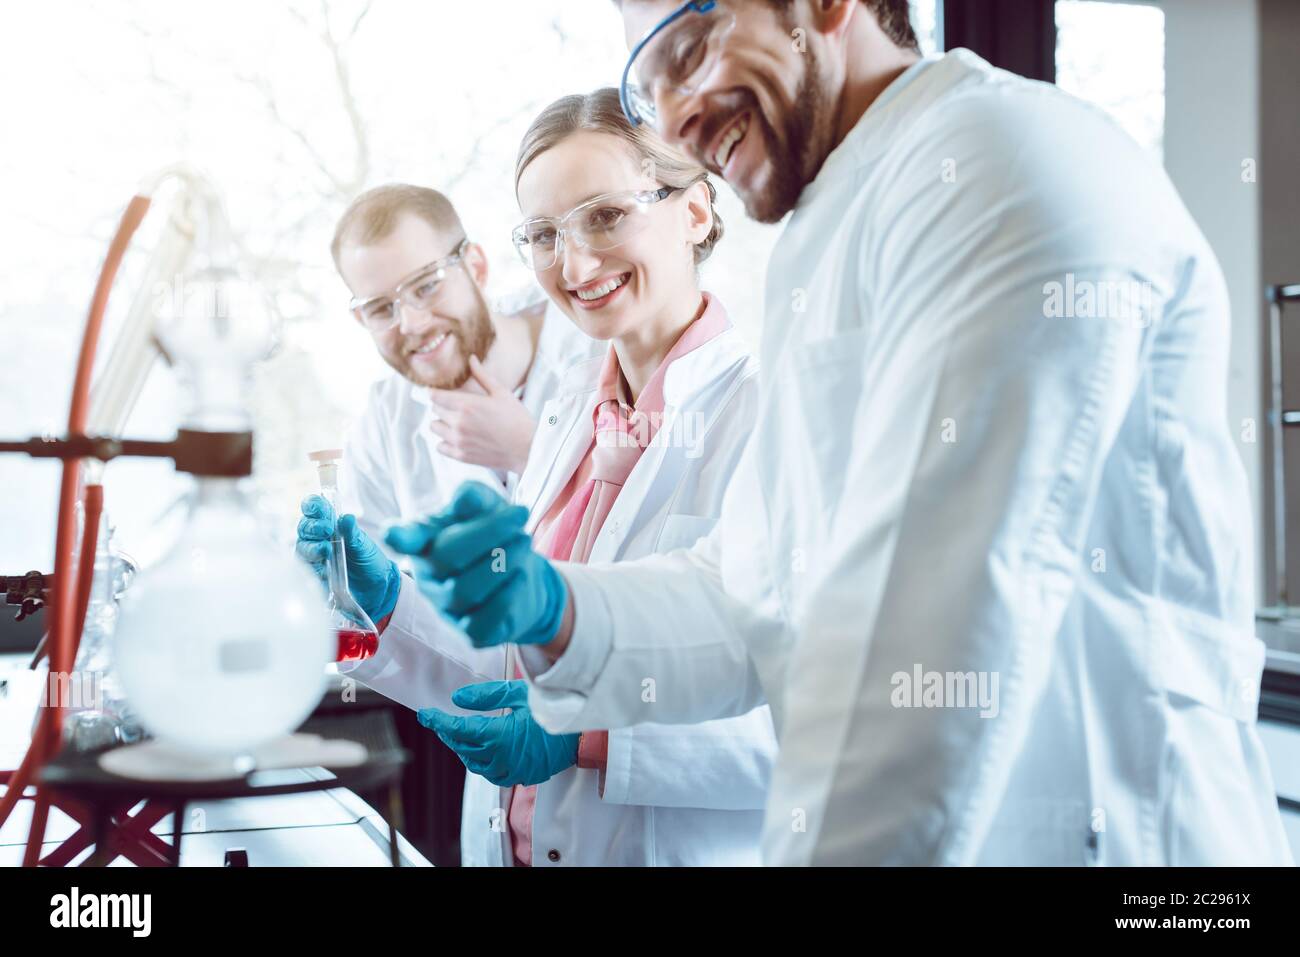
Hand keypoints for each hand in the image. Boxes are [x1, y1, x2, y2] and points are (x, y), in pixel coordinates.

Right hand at [296, 494, 401, 622]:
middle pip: (305, 528)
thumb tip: (347, 517)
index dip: (313, 505)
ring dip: (312, 547)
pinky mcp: (315, 575)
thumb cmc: (368, 560)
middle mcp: (318, 538)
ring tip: (326, 549)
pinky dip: (314, 567)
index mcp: (330, 525)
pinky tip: (324, 569)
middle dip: (313, 526)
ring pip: (302, 548)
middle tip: (326, 529)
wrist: (376, 587)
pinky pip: (306, 570)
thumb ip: (353, 532)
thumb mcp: (363, 545)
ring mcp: (315, 556)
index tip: (318, 506)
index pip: (315, 510)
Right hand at [384, 481, 565, 647]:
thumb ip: (474, 497)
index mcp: (425, 541)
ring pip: (466, 590)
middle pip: (447, 557)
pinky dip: (508, 595)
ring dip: (503, 562)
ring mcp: (447, 608)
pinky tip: (521, 576)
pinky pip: (484, 621)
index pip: (405, 539)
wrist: (525, 574)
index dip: (400, 537)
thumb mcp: (487, 506)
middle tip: (520, 514)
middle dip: (490, 532)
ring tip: (524, 541)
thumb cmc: (494, 535)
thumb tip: (465, 498)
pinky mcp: (471, 633)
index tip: (396, 533)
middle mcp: (429, 577)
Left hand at [417, 680, 578, 786]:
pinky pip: (490, 772)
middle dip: (448, 734)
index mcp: (500, 737)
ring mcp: (511, 771)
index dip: (438, 722)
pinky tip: (480, 749)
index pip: (459, 731)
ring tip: (456, 734)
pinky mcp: (520, 776)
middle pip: (463, 748)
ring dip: (462, 749)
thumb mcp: (520, 694)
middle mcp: (502, 759)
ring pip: (474, 764)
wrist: (584, 734)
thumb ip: (487, 696)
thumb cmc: (556, 708)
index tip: (425, 714)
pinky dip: (479, 760)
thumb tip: (457, 699)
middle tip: (438, 720)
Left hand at [427, 355, 534, 472]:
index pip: (434, 396)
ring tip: (456, 421)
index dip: (434, 391)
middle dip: (442, 405)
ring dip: (442, 422)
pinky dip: (445, 441)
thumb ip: (482, 375)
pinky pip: (440, 446)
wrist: (527, 449)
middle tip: (456, 405)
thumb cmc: (517, 419)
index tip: (438, 391)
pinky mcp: (461, 456)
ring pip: (434, 427)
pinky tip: (457, 437)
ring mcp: (458, 441)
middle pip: (434, 410)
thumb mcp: (501, 392)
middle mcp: (458, 423)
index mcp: (467, 405)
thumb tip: (471, 358)